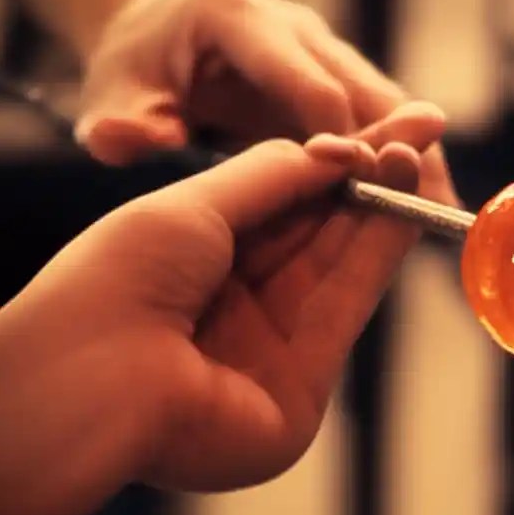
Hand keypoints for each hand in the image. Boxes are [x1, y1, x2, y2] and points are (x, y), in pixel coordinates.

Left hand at [0, 104, 442, 492]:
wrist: (96, 379)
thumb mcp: (193, 206)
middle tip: (418, 133)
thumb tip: (336, 149)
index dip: (330, 162)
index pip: (276, 202)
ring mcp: (267, 348)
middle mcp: (231, 304)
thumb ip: (273, 175)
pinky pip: (349, 306)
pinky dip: (381, 252)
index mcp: (189, 261)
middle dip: (366, 178)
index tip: (377, 128)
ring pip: (339, 264)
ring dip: (382, 207)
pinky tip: (408, 202)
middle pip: (314, 230)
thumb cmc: (119, 280)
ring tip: (418, 157)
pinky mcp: (303, 387)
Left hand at [75, 0, 456, 197]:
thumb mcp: (113, 89)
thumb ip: (119, 120)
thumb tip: (135, 140)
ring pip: (385, 106)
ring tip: (443, 212)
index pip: (305, 81)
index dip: (336, 133)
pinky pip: (382, 123)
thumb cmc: (141, 62)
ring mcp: (327, 54)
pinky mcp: (342, 83)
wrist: (166, 23)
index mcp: (242, 20)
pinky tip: (425, 207)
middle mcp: (298, 31)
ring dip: (415, 158)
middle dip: (397, 147)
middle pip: (363, 91)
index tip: (353, 181)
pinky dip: (405, 163)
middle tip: (430, 199)